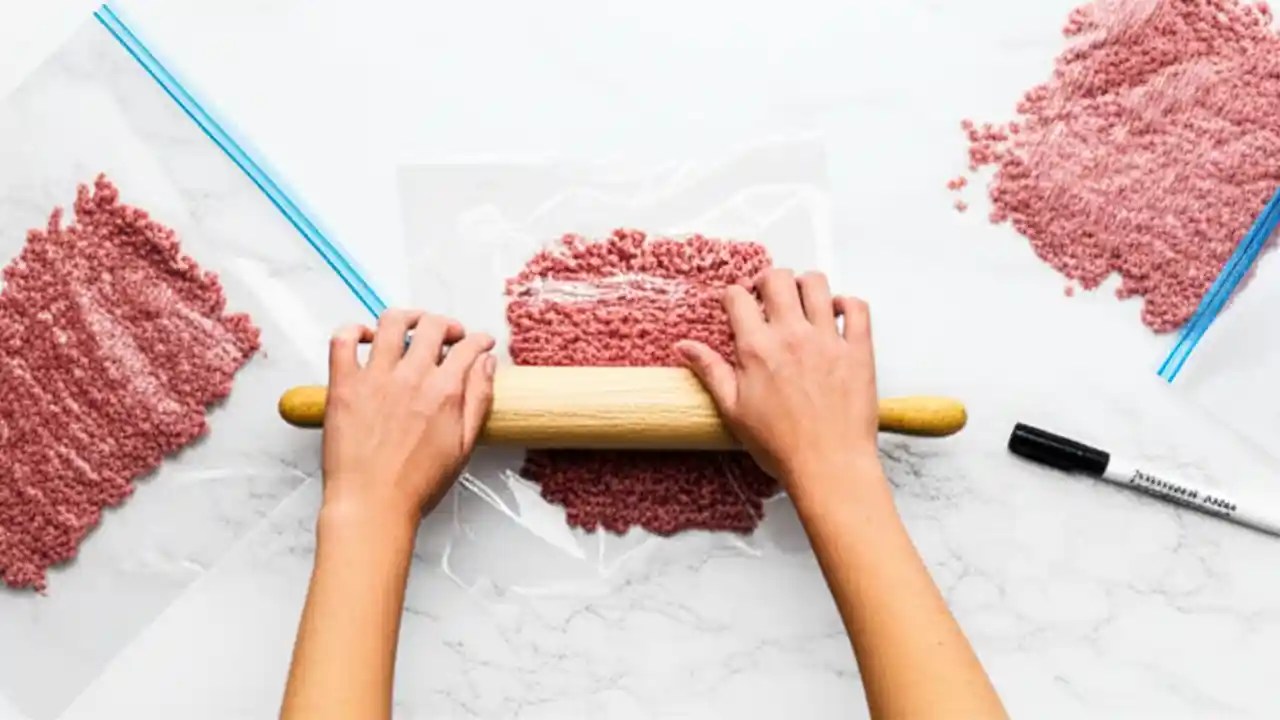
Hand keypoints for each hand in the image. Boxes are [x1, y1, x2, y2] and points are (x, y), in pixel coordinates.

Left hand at [322, 309, 495, 527]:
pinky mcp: (344, 385)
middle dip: (448, 324)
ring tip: (412, 325)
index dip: (479, 341)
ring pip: (392, 322)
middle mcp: (411, 377)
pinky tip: (366, 338)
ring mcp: (374, 378)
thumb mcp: (464, 445)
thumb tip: (486, 365)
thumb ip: (478, 400)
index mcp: (444, 392)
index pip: (468, 348)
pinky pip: (344, 340)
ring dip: (408, 317)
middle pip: (433, 327)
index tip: (480, 343)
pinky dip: (355, 330)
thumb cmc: (417, 484)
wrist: (373, 505)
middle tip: (450, 334)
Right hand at [675, 269, 878, 490]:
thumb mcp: (733, 409)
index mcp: (757, 348)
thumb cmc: (779, 444)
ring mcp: (828, 340)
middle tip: (766, 297)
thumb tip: (684, 346)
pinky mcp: (858, 350)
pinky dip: (846, 303)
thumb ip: (710, 370)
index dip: (733, 296)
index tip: (736, 305)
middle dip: (767, 281)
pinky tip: (835, 315)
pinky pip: (857, 308)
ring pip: (817, 284)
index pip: (738, 297)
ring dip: (804, 285)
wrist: (828, 465)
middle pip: (777, 279)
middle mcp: (792, 335)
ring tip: (801, 303)